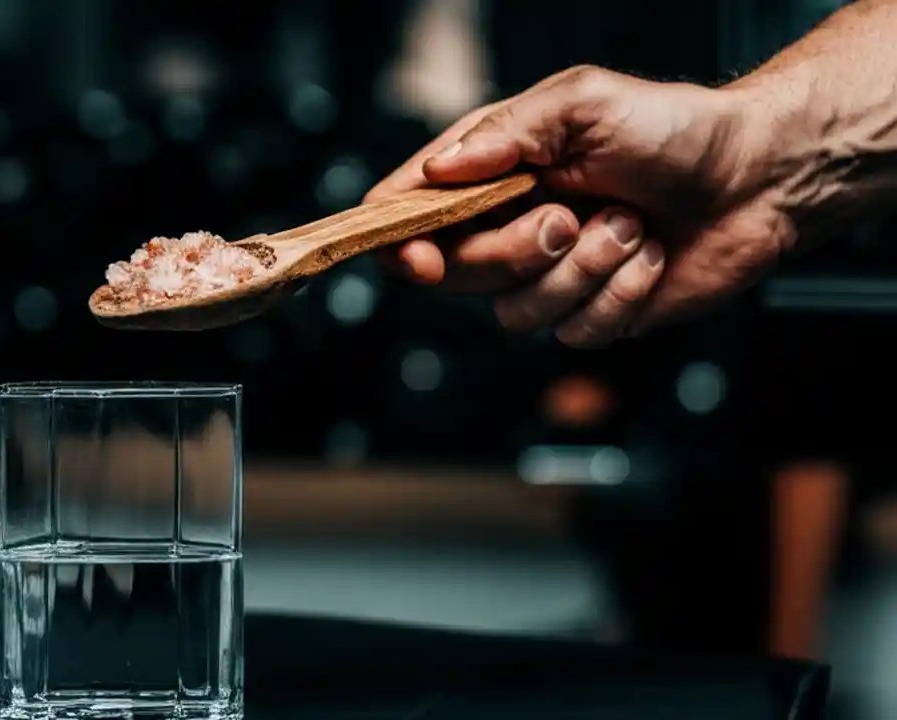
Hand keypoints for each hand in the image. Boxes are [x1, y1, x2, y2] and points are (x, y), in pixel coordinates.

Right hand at [366, 65, 791, 345]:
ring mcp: (547, 275)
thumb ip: (507, 131)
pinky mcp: (590, 313)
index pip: (412, 210)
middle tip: (567, 219)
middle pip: (456, 273)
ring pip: (516, 313)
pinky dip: (619, 295)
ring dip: (583, 271)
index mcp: (492, 171)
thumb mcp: (584, 103)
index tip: (418, 258)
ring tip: (630, 226)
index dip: (398, 241)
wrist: (757, 177)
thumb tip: (439, 170)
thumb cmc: (673, 128)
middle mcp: (507, 225)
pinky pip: (575, 333)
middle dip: (513, 252)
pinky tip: (649, 257)